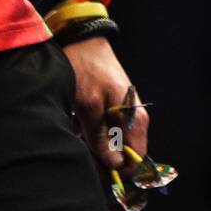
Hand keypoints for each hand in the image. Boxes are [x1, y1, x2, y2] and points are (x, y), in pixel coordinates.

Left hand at [59, 37, 149, 175]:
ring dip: (92, 144)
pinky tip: (75, 122)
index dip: (117, 172)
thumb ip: (100, 137)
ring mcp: (123, 114)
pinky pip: (104, 131)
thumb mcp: (88, 104)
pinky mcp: (112, 109)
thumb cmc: (86, 68)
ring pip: (111, 144)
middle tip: (80, 149)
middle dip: (101, 158)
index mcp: (135, 119)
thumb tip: (113, 165)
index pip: (136, 161)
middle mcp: (134, 119)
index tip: (95, 170)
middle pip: (123, 155)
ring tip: (75, 130)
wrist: (83, 38)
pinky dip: (89, 132)